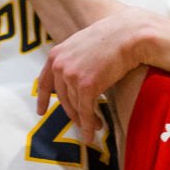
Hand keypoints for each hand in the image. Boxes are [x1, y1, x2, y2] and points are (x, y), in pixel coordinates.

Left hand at [36, 12, 146, 140]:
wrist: (128, 35)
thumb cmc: (112, 37)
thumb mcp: (83, 44)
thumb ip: (73, 59)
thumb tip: (75, 77)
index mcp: (56, 54)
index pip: (44, 81)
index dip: (42, 99)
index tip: (41, 112)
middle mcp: (60, 65)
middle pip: (62, 98)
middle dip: (72, 113)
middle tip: (81, 123)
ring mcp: (71, 76)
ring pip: (75, 106)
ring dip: (85, 120)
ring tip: (97, 126)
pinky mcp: (86, 86)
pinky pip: (86, 112)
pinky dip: (89, 125)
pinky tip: (92, 134)